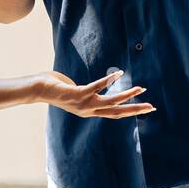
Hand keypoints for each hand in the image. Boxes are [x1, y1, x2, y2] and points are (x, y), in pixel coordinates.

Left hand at [37, 69, 155, 118]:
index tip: (146, 108)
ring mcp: (83, 104)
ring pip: (110, 101)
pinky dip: (108, 80)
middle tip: (152, 106)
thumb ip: (87, 91)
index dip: (130, 111)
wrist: (37, 89)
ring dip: (127, 95)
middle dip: (135, 109)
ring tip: (140, 88)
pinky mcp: (77, 93)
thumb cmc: (55, 87)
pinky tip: (119, 74)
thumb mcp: (76, 91)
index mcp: (89, 111)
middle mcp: (88, 110)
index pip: (114, 113)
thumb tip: (95, 85)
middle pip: (117, 112)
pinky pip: (96, 87)